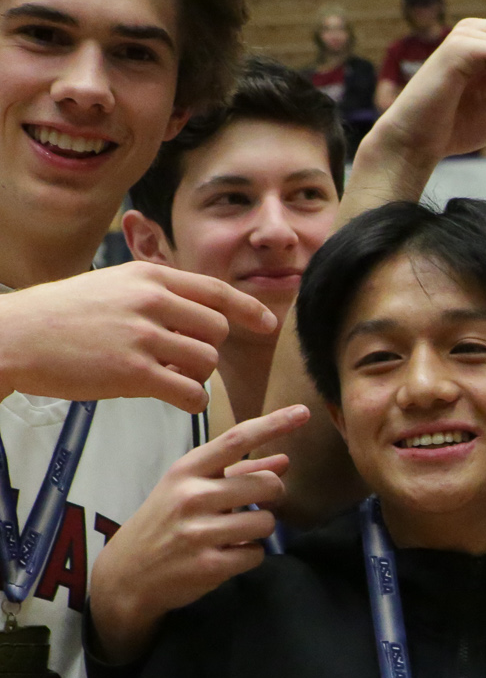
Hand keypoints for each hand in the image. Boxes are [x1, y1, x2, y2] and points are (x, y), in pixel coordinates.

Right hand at [0, 264, 275, 411]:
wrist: (13, 336)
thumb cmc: (60, 315)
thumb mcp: (111, 285)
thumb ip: (154, 293)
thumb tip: (195, 308)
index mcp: (149, 277)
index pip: (216, 291)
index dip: (248, 310)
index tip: (268, 324)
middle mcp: (151, 301)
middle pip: (218, 331)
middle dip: (207, 350)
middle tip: (179, 361)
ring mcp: (143, 336)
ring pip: (207, 363)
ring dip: (196, 377)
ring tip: (167, 378)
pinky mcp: (133, 372)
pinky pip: (190, 392)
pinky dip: (190, 401)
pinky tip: (173, 398)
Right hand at [89, 405, 309, 663]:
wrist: (125, 575)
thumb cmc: (164, 524)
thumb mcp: (189, 489)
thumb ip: (237, 473)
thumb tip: (284, 461)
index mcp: (186, 471)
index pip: (236, 440)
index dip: (274, 424)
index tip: (303, 411)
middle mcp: (191, 496)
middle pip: (267, 485)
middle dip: (271, 496)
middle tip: (250, 505)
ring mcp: (199, 532)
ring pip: (266, 522)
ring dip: (257, 530)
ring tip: (231, 535)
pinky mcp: (209, 565)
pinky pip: (257, 554)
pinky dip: (248, 556)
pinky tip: (224, 556)